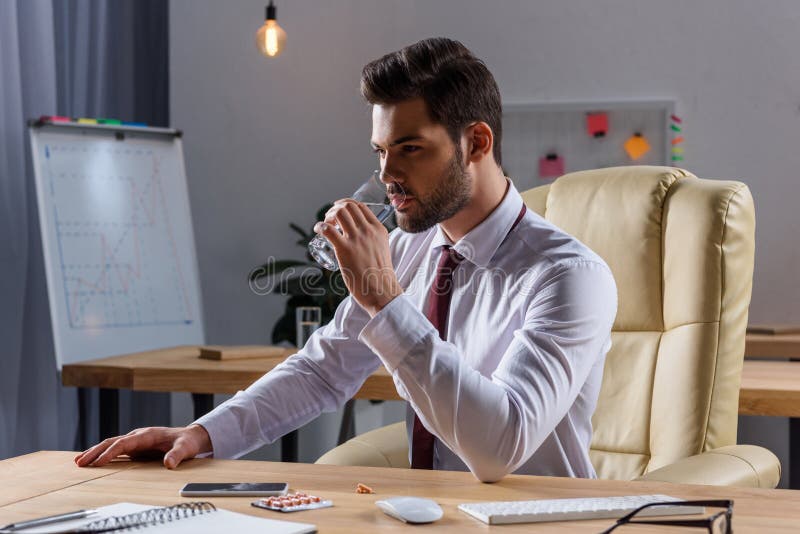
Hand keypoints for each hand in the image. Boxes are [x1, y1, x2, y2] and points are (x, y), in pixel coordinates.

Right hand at [74, 425, 211, 468]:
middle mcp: (138, 436)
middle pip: (112, 442)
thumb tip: (169, 463)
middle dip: (95, 452)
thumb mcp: (185, 448)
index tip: (98, 462)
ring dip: (95, 452)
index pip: (124, 443)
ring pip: (111, 444)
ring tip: (79, 462)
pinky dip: (103, 454)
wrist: (190, 436)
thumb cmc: (187, 442)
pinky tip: (93, 461)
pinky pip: (116, 449)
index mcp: (147, 435)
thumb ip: (177, 455)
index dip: (110, 452)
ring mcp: (136, 441)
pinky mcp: (136, 447)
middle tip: (80, 463)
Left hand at [314, 199, 401, 315]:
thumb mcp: (382, 250)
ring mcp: (356, 239)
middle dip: (335, 208)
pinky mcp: (345, 250)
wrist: (382, 291)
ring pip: (339, 213)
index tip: (339, 209)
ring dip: (328, 215)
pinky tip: (318, 230)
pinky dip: (320, 226)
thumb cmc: (381, 275)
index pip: (360, 206)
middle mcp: (368, 231)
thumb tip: (362, 241)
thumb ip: (374, 241)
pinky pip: (328, 230)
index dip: (346, 204)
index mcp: (378, 229)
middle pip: (348, 206)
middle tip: (330, 219)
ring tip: (325, 224)